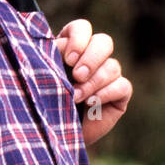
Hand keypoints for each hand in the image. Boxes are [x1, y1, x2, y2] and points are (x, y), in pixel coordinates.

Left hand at [54, 18, 132, 145]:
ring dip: (93, 81)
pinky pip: (122, 85)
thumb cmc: (43, 103)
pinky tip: (91, 103)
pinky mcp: (119, 94)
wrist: (53, 135)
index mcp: (71, 47)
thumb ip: (48, 60)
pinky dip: (106, 93)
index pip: (82, 28)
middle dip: (91, 58)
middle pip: (104, 42)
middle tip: (77, 75)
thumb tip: (54, 47)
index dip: (79, 39)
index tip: (68, 59)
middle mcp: (92, 58)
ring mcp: (108, 75)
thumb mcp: (42, 79)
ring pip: (113, 66)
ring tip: (75, 96)